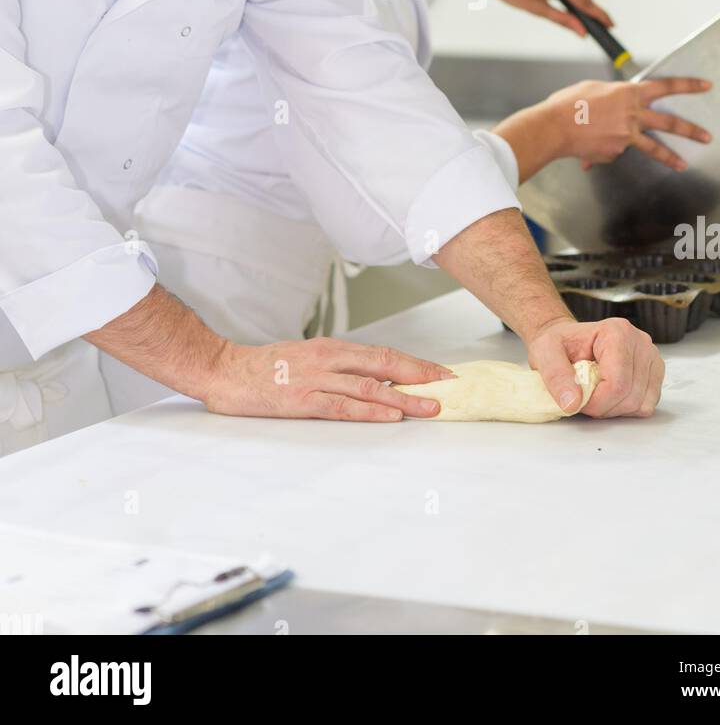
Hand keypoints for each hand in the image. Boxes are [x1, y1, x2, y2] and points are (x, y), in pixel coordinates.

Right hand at [203, 337, 454, 421]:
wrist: (225, 370)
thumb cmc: (265, 368)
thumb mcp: (306, 359)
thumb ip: (337, 368)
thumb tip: (370, 380)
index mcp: (332, 349)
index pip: (383, 355)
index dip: (415, 364)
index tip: (440, 372)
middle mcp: (329, 359)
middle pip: (384, 365)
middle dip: (420, 376)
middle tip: (449, 385)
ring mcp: (316, 379)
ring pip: (369, 387)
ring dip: (404, 397)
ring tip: (430, 406)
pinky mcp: (301, 401)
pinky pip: (343, 406)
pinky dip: (370, 411)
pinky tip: (391, 415)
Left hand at [527, 315, 663, 417]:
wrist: (569, 340)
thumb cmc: (561, 344)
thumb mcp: (545, 352)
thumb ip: (555, 376)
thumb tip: (572, 402)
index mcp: (617, 332)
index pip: (617, 383)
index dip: (596, 402)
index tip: (577, 399)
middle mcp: (639, 341)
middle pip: (630, 396)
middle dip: (604, 407)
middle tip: (584, 396)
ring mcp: (650, 357)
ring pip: (640, 404)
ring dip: (614, 409)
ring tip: (596, 394)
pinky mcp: (654, 372)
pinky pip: (647, 405)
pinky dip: (626, 407)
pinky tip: (610, 394)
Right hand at [545, 76, 711, 171]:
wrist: (554, 127)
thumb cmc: (569, 104)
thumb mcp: (593, 89)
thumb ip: (611, 97)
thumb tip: (615, 107)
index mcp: (629, 93)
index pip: (666, 86)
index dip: (688, 86)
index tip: (705, 86)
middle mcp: (632, 115)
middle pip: (669, 123)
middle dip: (691, 130)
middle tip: (707, 137)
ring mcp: (626, 136)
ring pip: (654, 147)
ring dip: (671, 157)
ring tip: (683, 164)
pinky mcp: (615, 153)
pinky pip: (616, 150)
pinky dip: (608, 148)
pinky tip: (592, 143)